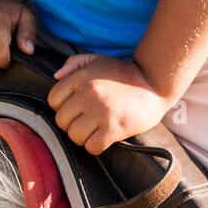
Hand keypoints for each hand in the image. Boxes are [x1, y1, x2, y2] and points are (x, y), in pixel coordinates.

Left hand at [48, 53, 174, 155]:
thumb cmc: (123, 73)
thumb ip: (74, 63)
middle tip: (86, 120)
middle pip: (61, 121)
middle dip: (72, 123)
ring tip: (95, 129)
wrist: (154, 84)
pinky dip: (95, 146)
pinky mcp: (113, 129)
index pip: (53, 100)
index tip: (76, 107)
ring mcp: (100, 113)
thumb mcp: (98, 60)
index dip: (62, 106)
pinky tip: (104, 137)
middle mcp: (88, 95)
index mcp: (81, 78)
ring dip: (83, 136)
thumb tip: (56, 75)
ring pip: (74, 136)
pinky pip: (91, 147)